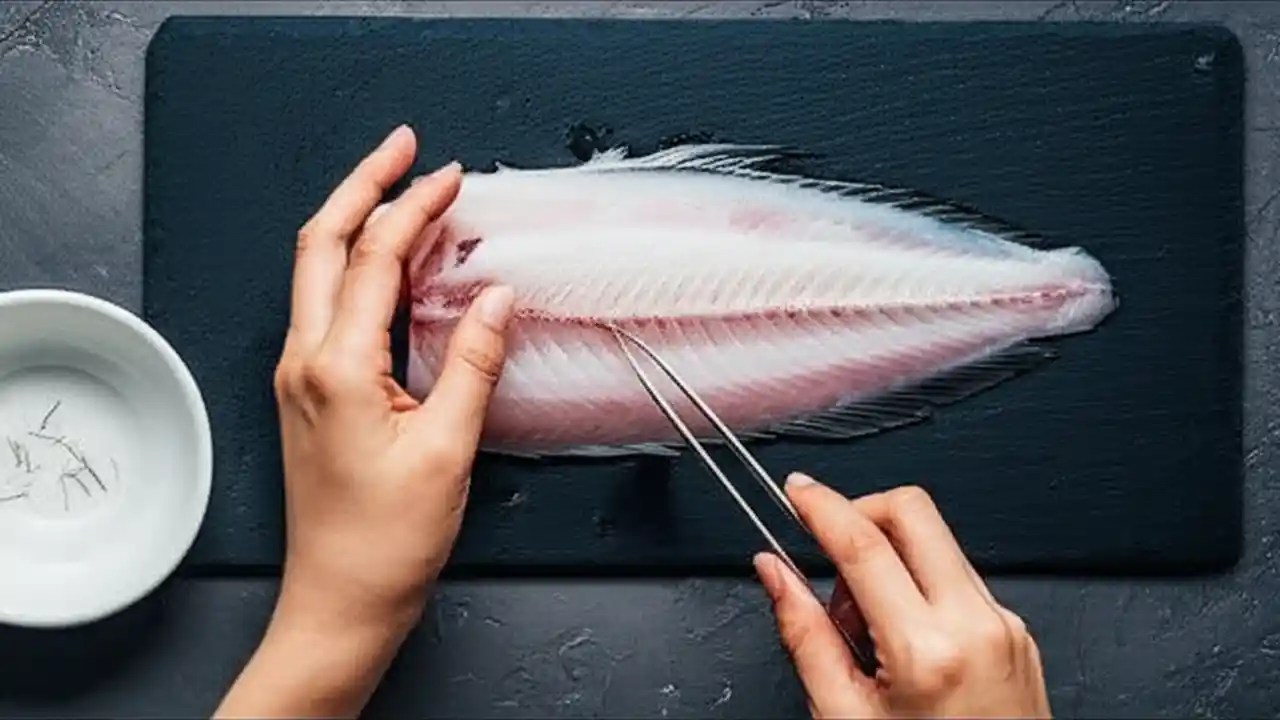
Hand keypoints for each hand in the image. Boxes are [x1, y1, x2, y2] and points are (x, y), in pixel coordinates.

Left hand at [215, 125, 513, 717]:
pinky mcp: (310, 394)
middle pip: (323, 243)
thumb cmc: (386, 542)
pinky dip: (361, 270)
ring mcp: (300, 376)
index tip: (453, 176)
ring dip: (359, 222)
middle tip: (406, 147)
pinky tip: (396, 269)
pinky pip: (329, 308)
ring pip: (318, 271)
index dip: (415, 208)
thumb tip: (496, 296)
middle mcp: (304, 361)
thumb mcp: (447, 450)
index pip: (374, 259)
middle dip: (363, 184)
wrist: (339, 603)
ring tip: (405, 192)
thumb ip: (472, 362)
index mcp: (335, 367)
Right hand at [754, 475, 1049, 718]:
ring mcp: (1004, 625)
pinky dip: (917, 585)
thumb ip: (802, 634)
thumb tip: (774, 574)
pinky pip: (957, 576)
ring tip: (865, 627)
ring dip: (887, 556)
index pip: (864, 543)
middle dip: (861, 513)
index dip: (821, 505)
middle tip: (830, 558)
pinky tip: (899, 639)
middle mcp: (976, 626)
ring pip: (935, 541)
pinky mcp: (1015, 631)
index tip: (796, 492)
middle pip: (912, 511)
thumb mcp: (842, 716)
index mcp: (928, 651)